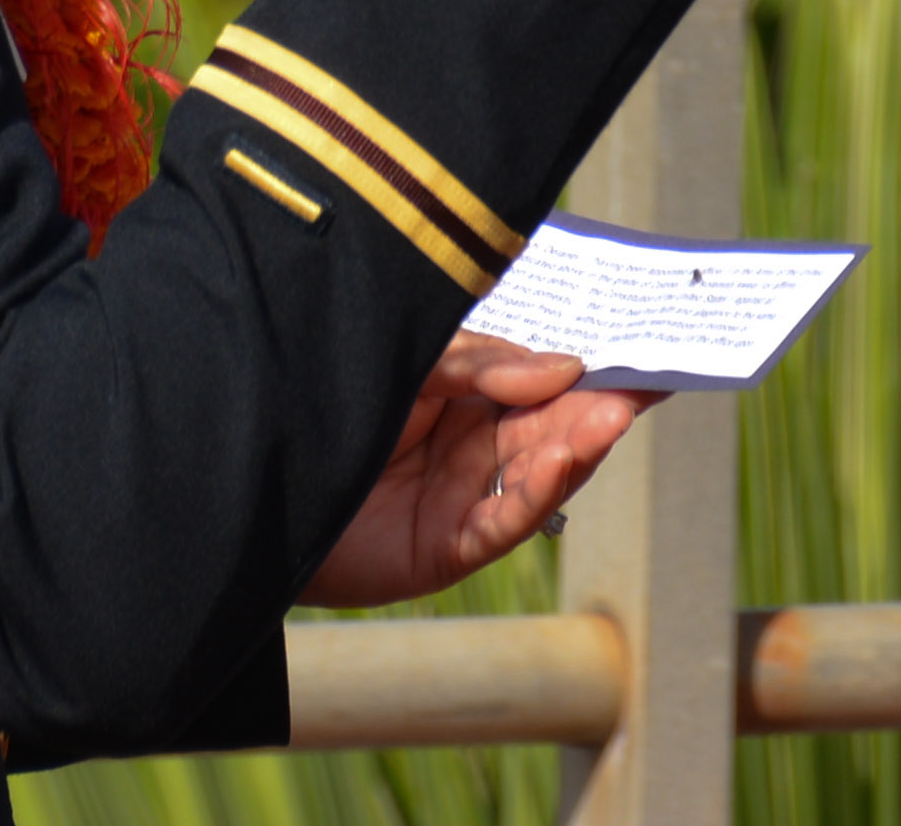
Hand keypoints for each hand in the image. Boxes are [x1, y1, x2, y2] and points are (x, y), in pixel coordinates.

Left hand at [298, 333, 657, 606]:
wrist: (249, 478)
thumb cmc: (327, 406)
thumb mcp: (411, 365)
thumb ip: (481, 365)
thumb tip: (564, 367)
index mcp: (473, 401)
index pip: (548, 383)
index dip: (598, 369)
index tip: (650, 351)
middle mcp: (477, 451)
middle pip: (554, 428)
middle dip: (600, 407)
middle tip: (646, 385)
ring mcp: (465, 500)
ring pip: (541, 474)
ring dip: (581, 445)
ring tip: (612, 415)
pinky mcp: (447, 548)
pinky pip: (502, 522)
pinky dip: (536, 493)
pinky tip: (557, 460)